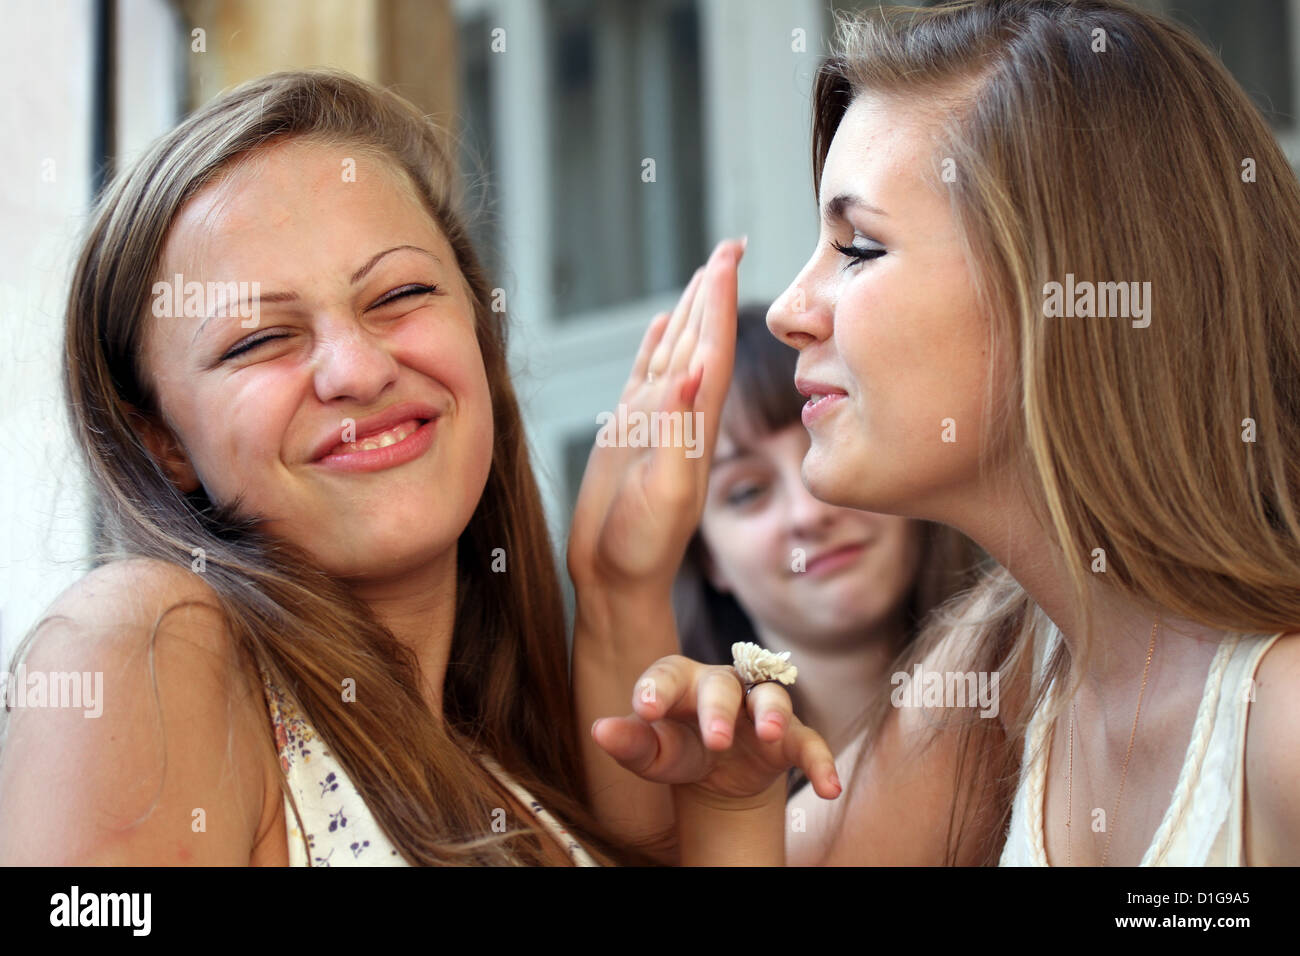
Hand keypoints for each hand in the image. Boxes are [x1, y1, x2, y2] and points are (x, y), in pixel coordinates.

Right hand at [567, 238, 743, 595]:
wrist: (617, 579)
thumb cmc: (641, 547)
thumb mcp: (664, 493)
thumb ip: (678, 434)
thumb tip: (692, 372)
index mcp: (695, 425)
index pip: (714, 350)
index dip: (722, 302)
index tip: (732, 255)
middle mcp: (681, 416)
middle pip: (701, 340)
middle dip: (713, 292)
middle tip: (728, 244)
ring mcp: (655, 422)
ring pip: (677, 352)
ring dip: (691, 312)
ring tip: (702, 273)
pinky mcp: (629, 432)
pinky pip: (647, 376)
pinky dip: (657, 346)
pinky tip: (664, 325)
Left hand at [591, 654, 842, 802]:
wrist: (718, 773)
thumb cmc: (678, 749)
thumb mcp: (653, 753)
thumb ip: (630, 743)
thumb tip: (600, 731)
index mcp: (681, 681)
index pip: (667, 674)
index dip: (657, 688)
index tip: (645, 708)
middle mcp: (724, 684)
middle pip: (722, 684)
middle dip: (718, 709)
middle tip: (714, 739)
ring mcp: (759, 708)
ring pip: (770, 696)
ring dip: (771, 713)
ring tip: (768, 733)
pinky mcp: (789, 736)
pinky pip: (808, 742)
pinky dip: (820, 762)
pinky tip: (830, 788)